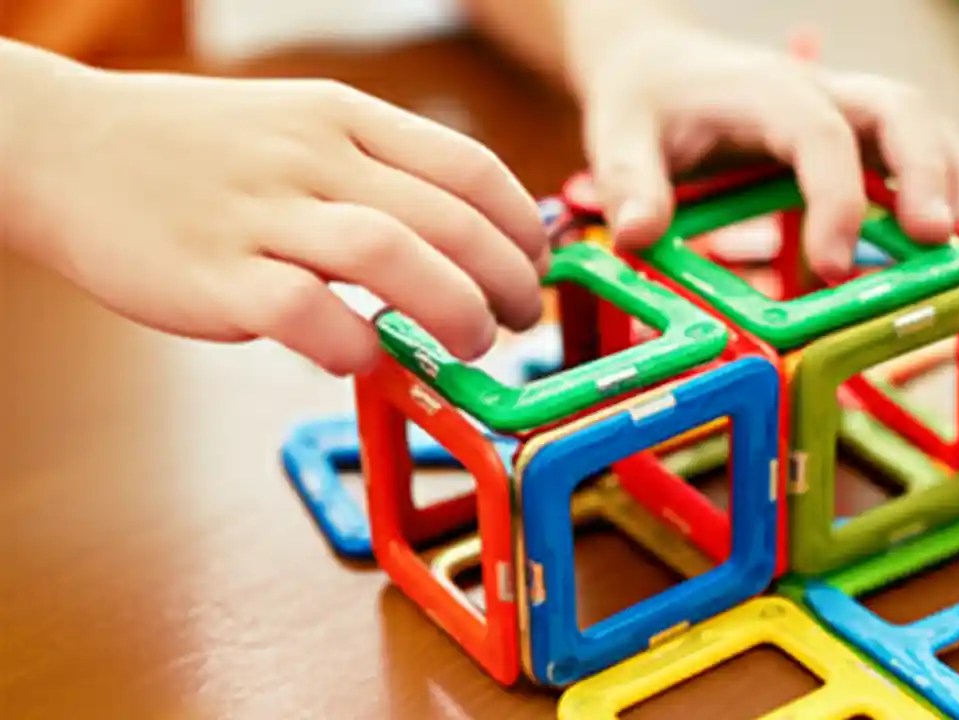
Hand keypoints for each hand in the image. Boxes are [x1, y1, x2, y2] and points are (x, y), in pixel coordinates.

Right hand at [0, 46, 547, 374]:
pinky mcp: (213, 274)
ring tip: (470, 344)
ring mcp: (261, 214)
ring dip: (453, 311)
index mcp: (345, 118)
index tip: (534, 267)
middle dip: (507, 281)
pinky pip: (307, 314)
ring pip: (392, 257)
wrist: (69, 148)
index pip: (470, 168)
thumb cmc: (202, 151)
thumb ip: (379, 173)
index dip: (522, 228)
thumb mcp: (301, 128)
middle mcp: (312, 158)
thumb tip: (467, 240)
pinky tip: (366, 357)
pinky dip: (355, 345)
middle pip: (450, 220)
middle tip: (516, 319)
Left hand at [575, 22, 958, 279]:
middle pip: (899, 109)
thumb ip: (629, 184)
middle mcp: (818, 91)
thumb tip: (638, 236)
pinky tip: (950, 237)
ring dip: (951, 178)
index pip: (819, 134)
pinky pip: (916, 146)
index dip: (835, 199)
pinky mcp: (855, 132)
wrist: (659, 65)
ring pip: (922, 123)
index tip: (831, 269)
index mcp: (764, 91)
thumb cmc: (644, 104)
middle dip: (927, 172)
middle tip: (937, 241)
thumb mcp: (619, 137)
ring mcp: (845, 107)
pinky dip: (944, 184)